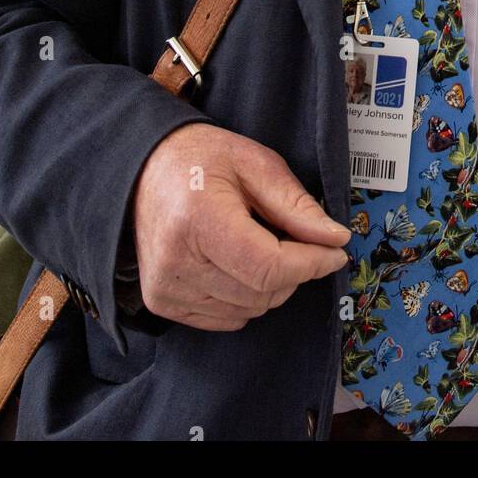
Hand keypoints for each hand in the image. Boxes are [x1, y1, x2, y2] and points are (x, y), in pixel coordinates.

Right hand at [131, 122, 350, 330]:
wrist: (142, 169)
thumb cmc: (200, 159)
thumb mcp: (255, 163)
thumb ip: (296, 205)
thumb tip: (335, 239)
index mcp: (198, 219)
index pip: (269, 267)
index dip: (311, 264)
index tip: (334, 252)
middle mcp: (176, 261)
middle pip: (262, 293)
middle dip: (294, 270)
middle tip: (294, 237)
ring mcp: (165, 287)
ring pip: (249, 310)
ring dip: (270, 285)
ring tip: (257, 243)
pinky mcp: (161, 302)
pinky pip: (226, 318)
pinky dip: (245, 297)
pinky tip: (236, 262)